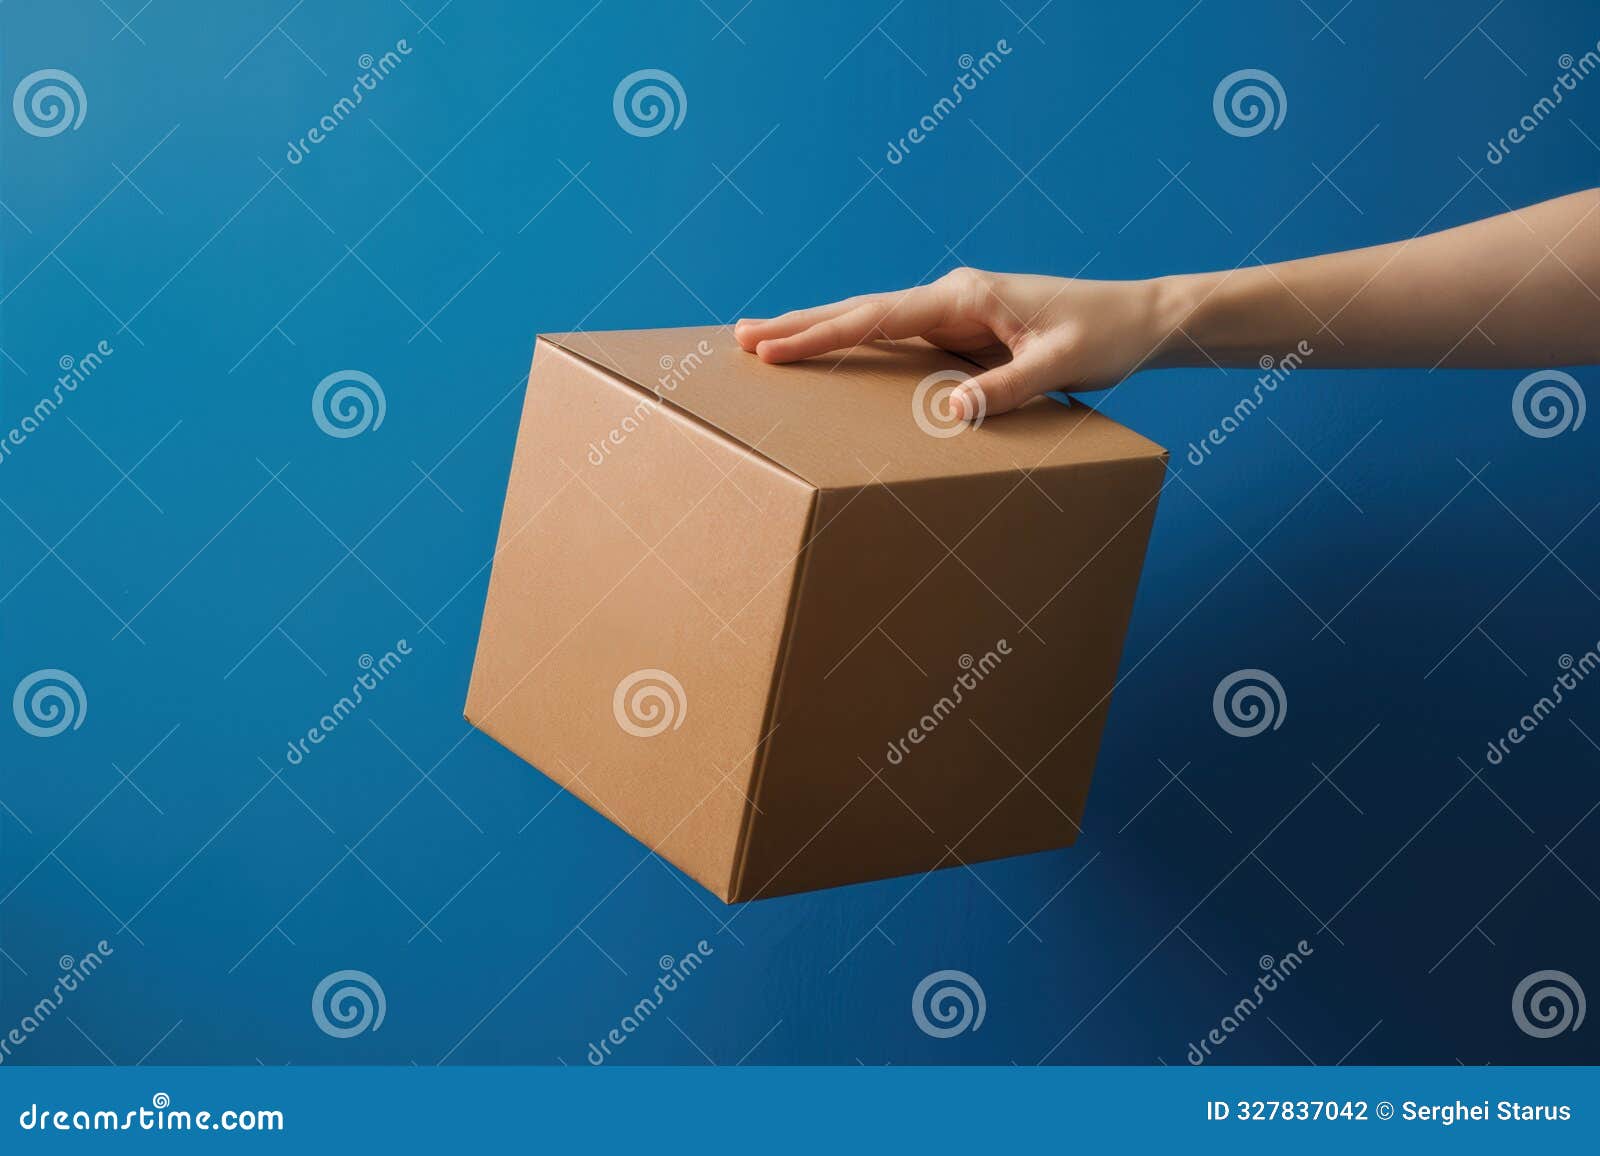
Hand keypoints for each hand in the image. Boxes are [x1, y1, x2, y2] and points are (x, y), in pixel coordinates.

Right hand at [734, 268, 1176, 418]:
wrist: (1142, 320)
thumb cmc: (1106, 337)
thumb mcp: (1061, 365)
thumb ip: (1005, 388)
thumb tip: (947, 412)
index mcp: (966, 296)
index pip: (877, 317)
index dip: (821, 334)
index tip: (771, 346)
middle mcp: (953, 296)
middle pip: (860, 311)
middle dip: (799, 325)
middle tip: (738, 337)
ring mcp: (956, 312)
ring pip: (872, 321)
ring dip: (820, 331)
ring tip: (765, 342)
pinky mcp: (964, 330)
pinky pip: (897, 339)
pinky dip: (856, 344)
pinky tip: (831, 355)